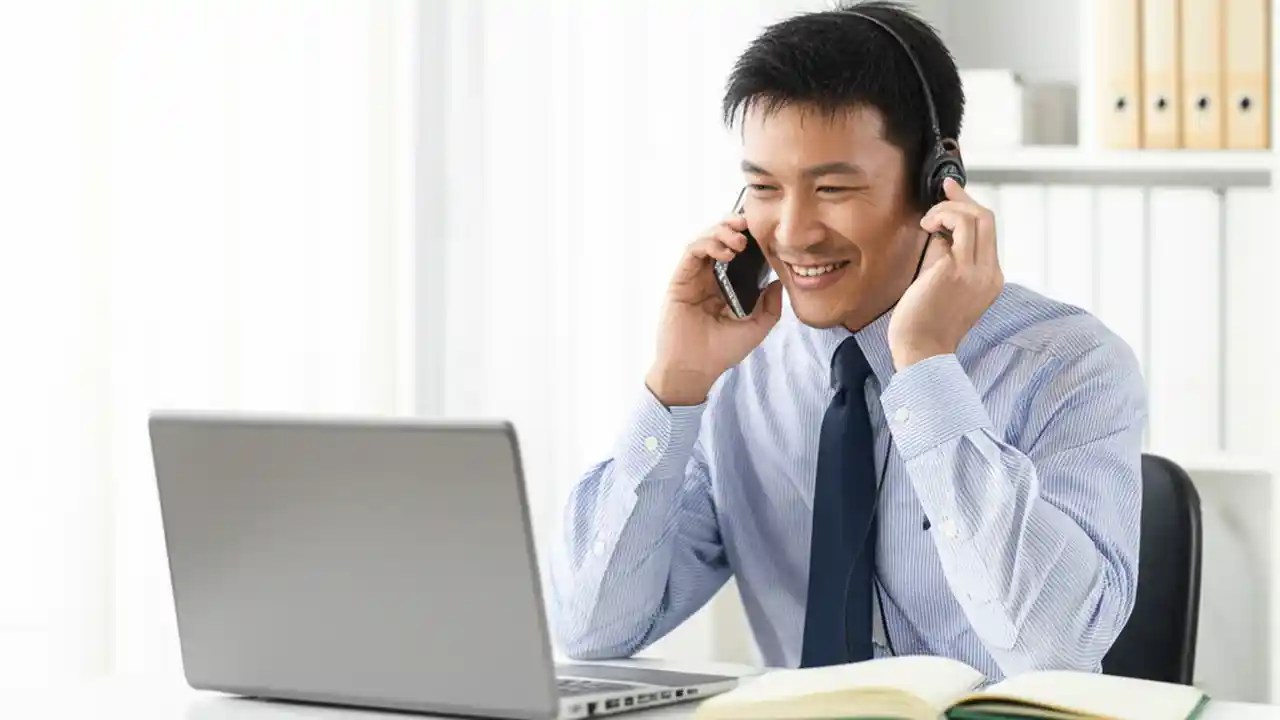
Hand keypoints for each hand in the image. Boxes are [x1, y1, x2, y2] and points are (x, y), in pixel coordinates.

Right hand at [646, 214, 784, 405]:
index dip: (749, 237)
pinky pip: (692, 252)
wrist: (695, 368)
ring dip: (722, 231)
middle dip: (734, 226)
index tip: (764, 230)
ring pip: (705, 240)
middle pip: (720, 239)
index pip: (737, 252)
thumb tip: (780, 281)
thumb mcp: (756, 327)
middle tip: (749, 224)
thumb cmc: (722, 351)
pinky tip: (726, 251)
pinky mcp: (680, 280)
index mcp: (727, 286)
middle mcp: (709, 277)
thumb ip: (771, 306)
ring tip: (739, 239)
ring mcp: (694, 277)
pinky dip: (708, 244)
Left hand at [888, 177, 1003, 369]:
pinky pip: (956, 227)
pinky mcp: (955, 270)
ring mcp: (975, 271)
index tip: (952, 192)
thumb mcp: (945, 287)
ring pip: (976, 217)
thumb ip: (948, 259)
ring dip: (948, 209)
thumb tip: (939, 233)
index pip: (987, 233)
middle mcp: (989, 274)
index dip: (970, 207)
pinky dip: (941, 218)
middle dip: (963, 198)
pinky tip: (926, 227)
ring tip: (928, 221)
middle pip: (987, 218)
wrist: (921, 352)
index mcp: (990, 280)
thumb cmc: (925, 324)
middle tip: (942, 190)